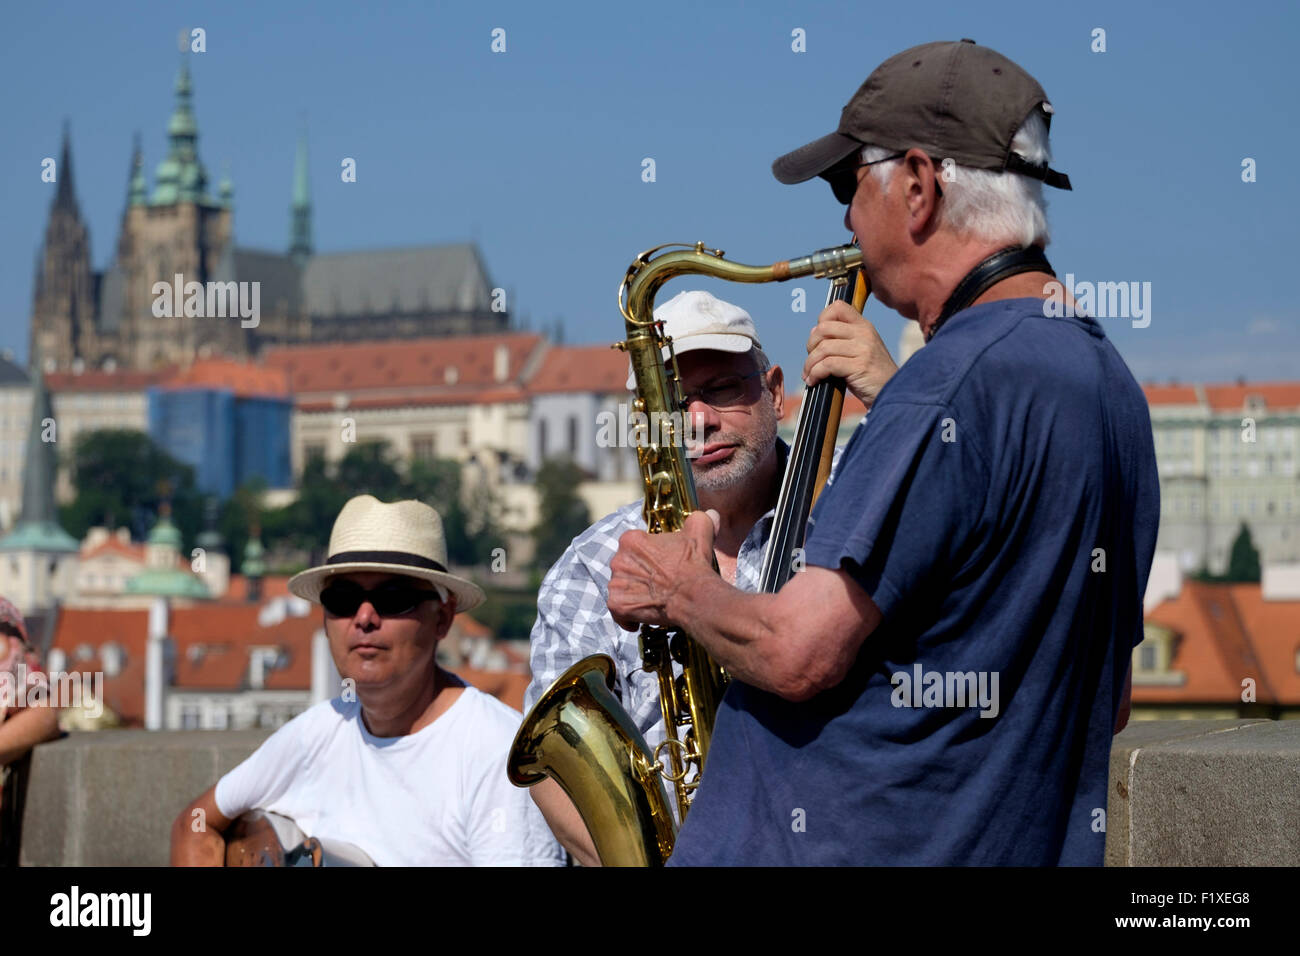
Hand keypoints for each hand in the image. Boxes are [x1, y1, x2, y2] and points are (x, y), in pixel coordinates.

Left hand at [607, 510, 718, 630]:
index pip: (634, 547)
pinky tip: (640, 620)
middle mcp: (618, 560)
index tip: (660, 565)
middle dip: (638, 575)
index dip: (648, 557)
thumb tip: (710, 514)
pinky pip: (617, 611)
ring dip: (633, 594)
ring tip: (651, 600)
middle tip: (657, 583)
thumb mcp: (699, 532)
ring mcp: (616, 584)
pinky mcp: (617, 605)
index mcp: (631, 540)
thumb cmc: (694, 564)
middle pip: (625, 567)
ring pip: (621, 588)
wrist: (694, 596)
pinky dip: (626, 616)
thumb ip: (699, 519)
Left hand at [803, 300, 897, 409]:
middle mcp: (864, 333)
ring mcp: (863, 349)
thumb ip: (841, 340)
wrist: (890, 394)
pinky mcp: (859, 366)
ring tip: (809, 375)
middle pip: (824, 328)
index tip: (818, 339)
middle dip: (811, 346)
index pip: (838, 307)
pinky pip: (827, 364)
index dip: (822, 319)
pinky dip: (815, 373)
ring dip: (810, 364)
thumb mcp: (859, 351)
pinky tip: (814, 381)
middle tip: (811, 361)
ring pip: (823, 348)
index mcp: (864, 326)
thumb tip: (814, 331)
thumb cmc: (870, 376)